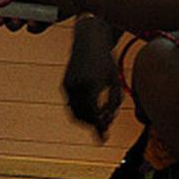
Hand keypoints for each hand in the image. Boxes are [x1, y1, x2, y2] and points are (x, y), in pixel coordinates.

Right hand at [0, 0, 124, 32]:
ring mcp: (35, 6)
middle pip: (4, 10)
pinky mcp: (47, 18)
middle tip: (0, 22)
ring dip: (16, 23)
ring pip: (17, 21)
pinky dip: (34, 27)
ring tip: (21, 22)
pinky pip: (33, 27)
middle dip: (1, 17)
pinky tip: (39, 23)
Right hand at [63, 15, 123, 140]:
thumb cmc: (105, 61)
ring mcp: (68, 85)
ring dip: (86, 121)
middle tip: (104, 130)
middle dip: (92, 126)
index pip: (94, 114)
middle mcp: (76, 86)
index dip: (100, 128)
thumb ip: (113, 103)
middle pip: (82, 117)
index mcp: (91, 84)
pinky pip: (71, 105)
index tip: (105, 138)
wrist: (88, 40)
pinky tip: (92, 110)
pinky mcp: (65, 84)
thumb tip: (107, 122)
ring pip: (74, 113)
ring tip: (99, 120)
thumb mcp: (114, 81)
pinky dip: (80, 112)